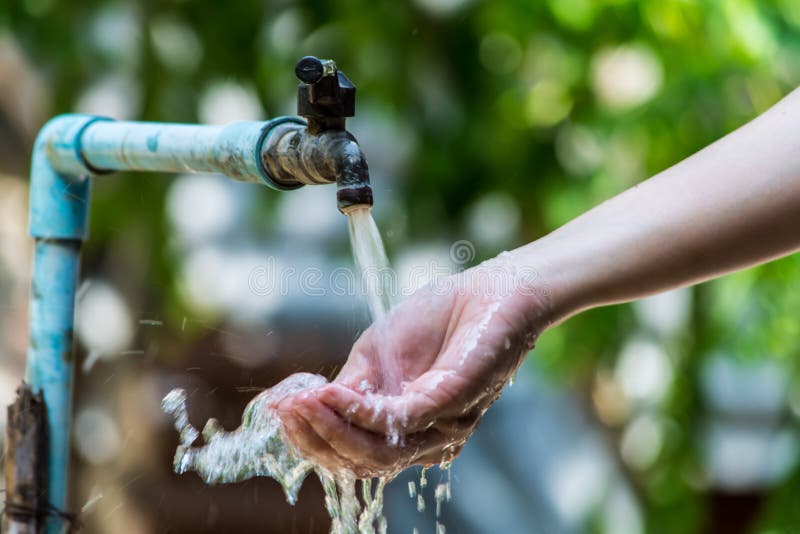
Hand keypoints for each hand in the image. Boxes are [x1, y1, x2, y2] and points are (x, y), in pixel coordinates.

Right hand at [278, 257, 550, 476]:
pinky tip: (330, 393)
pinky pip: (400, 420)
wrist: (490, 290)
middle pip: (360, 464)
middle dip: (314, 439)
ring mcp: (441, 425)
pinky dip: (359, 410)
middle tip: (283, 411)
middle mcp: (424, 438)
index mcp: (404, 429)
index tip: (276, 412)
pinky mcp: (453, 400)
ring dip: (330, 429)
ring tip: (299, 403)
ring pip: (377, 454)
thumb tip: (309, 409)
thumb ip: (352, 387)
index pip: (351, 455)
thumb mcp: (379, 354)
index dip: (310, 439)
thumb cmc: (439, 320)